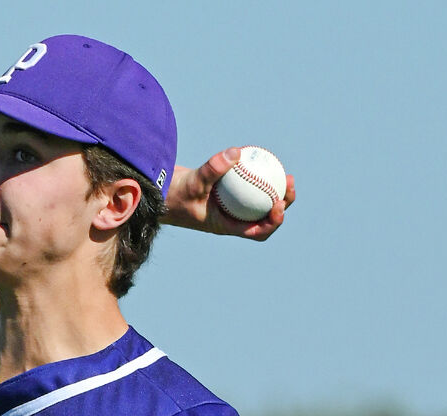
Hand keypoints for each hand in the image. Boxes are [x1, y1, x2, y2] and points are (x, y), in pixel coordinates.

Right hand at [161, 147, 295, 239]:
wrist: (158, 190)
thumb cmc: (172, 194)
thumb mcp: (192, 183)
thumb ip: (213, 169)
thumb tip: (237, 152)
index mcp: (227, 226)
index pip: (257, 231)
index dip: (273, 222)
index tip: (280, 204)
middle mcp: (231, 218)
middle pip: (264, 217)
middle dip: (282, 203)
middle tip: (289, 183)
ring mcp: (229, 205)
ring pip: (258, 201)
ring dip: (274, 190)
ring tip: (285, 173)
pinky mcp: (226, 191)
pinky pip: (246, 185)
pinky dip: (256, 176)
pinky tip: (261, 159)